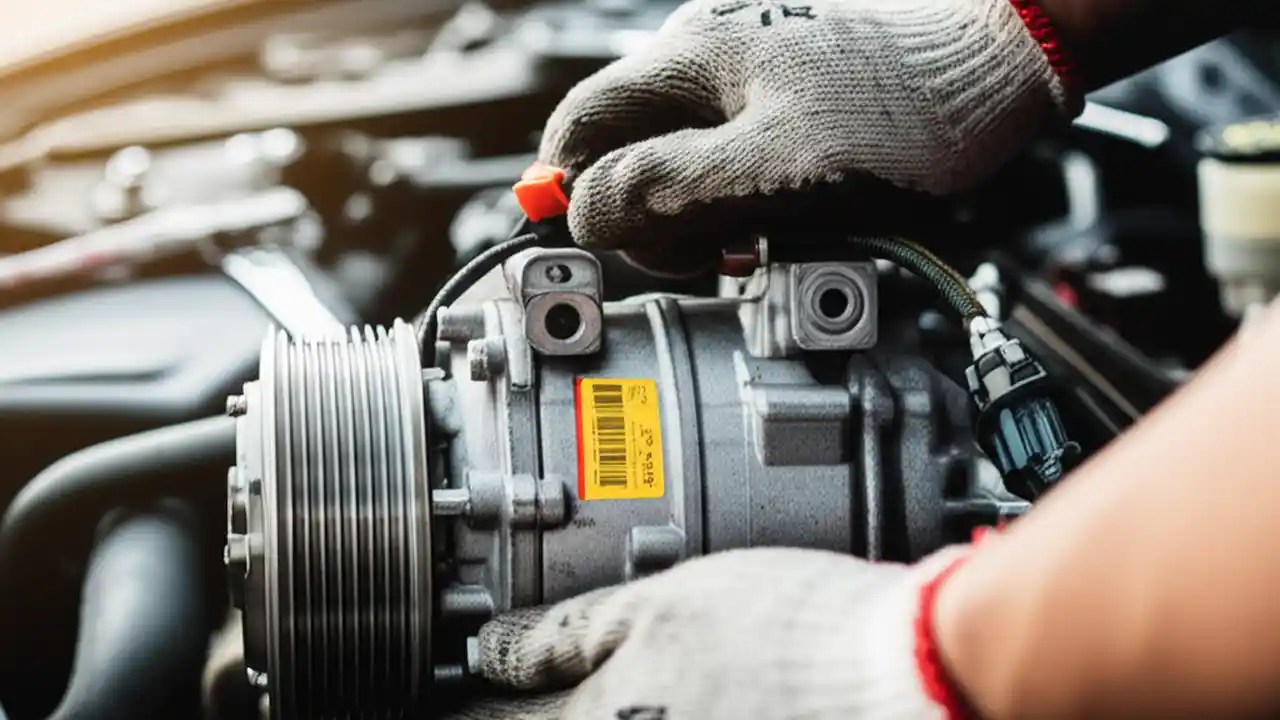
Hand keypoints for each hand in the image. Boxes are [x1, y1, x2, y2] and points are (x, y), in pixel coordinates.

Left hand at [456, 547, 967, 718]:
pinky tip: (661, 702)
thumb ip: (564, 634)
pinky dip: (643, 719)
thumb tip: (490, 648)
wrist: (900, 677)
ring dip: (581, 717)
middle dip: (519, 715)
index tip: (456, 695)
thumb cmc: (791, 632)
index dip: (466, 708)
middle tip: (517, 692)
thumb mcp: (662, 605)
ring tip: (611, 690)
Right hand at [539, 0, 1075, 268]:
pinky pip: (726, 159)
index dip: (570, 194)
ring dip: (697, 215)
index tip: (591, 245)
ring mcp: (744, 76)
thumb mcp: (778, 166)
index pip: (581, 127)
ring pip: (676, 161)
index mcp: (689, 57)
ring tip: (753, 239)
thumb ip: (670, 189)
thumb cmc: (907, 111)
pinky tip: (777, 220)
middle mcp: (705, 57)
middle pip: (625, 150)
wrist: (999, 70)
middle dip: (648, 216)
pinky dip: (736, 200)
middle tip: (705, 252)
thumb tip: (585, 211)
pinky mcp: (780, 100)